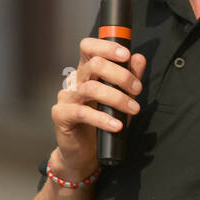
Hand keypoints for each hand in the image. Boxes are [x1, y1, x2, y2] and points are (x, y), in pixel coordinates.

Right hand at [51, 38, 146, 177]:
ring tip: (133, 109)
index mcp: (87, 71)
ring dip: (117, 98)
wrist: (85, 153)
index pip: (89, 47)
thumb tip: (138, 58)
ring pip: (91, 88)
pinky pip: (82, 113)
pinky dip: (103, 119)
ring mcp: (67, 97)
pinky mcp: (61, 115)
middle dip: (121, 75)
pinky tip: (116, 125)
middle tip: (137, 89)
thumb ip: (129, 78)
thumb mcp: (122, 98)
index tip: (126, 55)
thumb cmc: (102, 123)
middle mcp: (75, 81)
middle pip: (94, 64)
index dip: (106, 46)